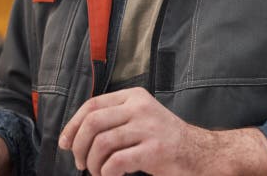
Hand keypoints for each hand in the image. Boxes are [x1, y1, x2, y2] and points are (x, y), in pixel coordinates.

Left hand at [58, 87, 201, 175]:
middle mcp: (140, 108)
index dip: (73, 125)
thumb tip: (76, 134)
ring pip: (102, 144)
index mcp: (134, 97)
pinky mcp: (154, 150)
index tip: (64, 142)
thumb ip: (115, 118)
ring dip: (93, 163)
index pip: (92, 105)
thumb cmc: (165, 139)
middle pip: (93, 122)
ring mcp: (148, 128)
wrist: (202, 153)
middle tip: (80, 162)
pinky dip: (107, 173)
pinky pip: (116, 162)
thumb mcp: (141, 117)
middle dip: (79, 146)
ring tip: (98, 172)